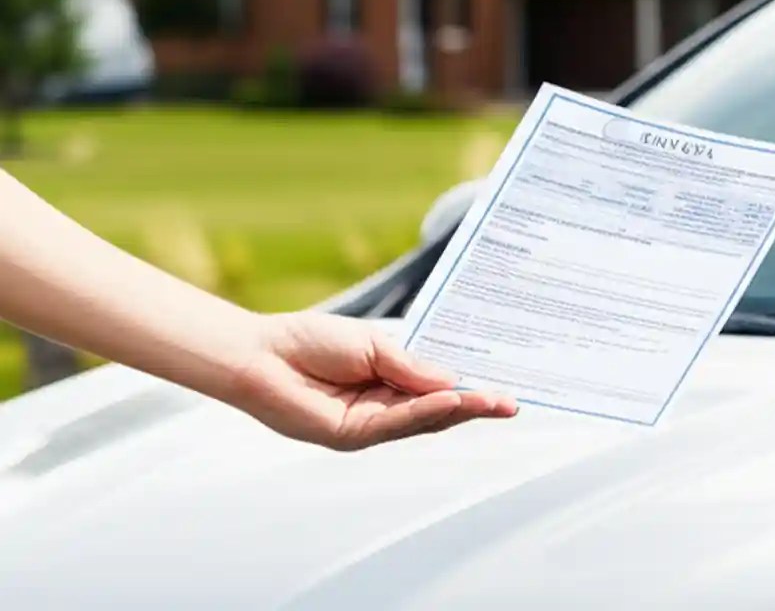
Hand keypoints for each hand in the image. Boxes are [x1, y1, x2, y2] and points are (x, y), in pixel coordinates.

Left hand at [232, 312, 517, 450]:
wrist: (260, 354)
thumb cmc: (309, 342)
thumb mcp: (374, 345)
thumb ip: (412, 365)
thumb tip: (455, 380)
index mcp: (393, 381)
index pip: (441, 387)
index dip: (473, 387)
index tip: (505, 384)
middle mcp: (386, 407)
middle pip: (440, 410)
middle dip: (477, 405)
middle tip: (511, 402)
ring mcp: (371, 425)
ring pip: (425, 419)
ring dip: (461, 410)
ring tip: (492, 400)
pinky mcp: (353, 435)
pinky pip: (398, 424)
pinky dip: (426, 411)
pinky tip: (450, 399)